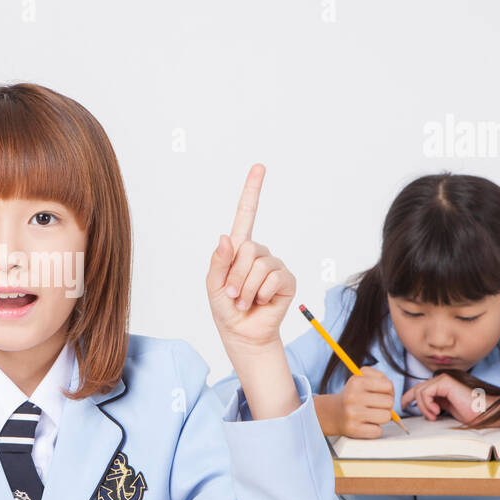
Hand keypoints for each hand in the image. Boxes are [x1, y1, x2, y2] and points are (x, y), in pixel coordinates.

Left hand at [206, 164, 296, 349]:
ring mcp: (274, 265)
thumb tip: (226, 237)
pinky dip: (260, 294)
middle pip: (248, 249)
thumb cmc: (225, 307)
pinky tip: (260, 302)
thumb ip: (218, 262)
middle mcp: (259, 253)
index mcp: (239, 249)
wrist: (242, 333)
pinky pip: (273, 279)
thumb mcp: (212, 285)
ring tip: (244, 301)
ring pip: (259, 266)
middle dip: (235, 276)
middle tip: (232, 294)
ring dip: (246, 289)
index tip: (259, 167)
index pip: (247, 215)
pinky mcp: (286, 280)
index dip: (252, 191)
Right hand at [337, 367, 396, 437]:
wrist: (332, 413)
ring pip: (386, 417)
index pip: (388, 385)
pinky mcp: (353, 429)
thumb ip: (379, 377)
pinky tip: (366, 424)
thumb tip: (391, 390)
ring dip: (382, 417)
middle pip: (389, 402)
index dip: (388, 391)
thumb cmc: (352, 396)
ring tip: (372, 415)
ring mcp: (352, 414)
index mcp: (356, 382)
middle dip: (386, 405)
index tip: (381, 394)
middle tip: (376, 406)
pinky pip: (377, 431)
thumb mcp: (361, 378)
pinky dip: (374, 429)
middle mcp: (352, 397)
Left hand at [402, 373, 488, 423]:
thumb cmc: (471, 412)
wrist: (484, 412)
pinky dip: (427, 404)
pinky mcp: (445, 382)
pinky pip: (425, 392)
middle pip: (417, 388)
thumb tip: (420, 407)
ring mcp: (443, 379)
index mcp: (441, 386)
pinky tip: (437, 411)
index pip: (419, 388)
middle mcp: (441, 380)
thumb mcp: (446, 409)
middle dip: (414, 402)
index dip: (408, 396)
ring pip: (420, 391)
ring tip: (434, 416)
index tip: (403, 405)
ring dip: (424, 407)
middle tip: (426, 416)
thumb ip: (434, 403)